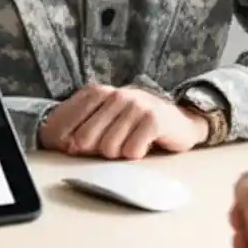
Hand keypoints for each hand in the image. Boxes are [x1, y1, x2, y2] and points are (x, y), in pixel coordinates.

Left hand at [38, 85, 208, 159]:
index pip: (68, 119)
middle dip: (94, 151)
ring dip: (119, 154)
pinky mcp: (154, 119)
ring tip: (130, 145)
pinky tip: (144, 146)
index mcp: (100, 93)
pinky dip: (136, 154)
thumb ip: (85, 130)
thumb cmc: (137, 127)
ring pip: (108, 148)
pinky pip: (131, 150)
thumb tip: (69, 147)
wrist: (180, 123)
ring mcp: (136, 105)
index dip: (68, 140)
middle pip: (85, 138)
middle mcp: (117, 95)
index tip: (76, 149)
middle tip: (112, 148)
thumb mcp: (107, 122)